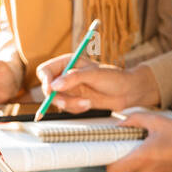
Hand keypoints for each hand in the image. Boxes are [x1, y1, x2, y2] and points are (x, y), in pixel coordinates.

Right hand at [35, 55, 158, 112]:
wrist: (127, 92)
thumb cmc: (114, 78)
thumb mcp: (94, 75)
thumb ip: (74, 78)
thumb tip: (54, 85)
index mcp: (68, 62)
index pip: (45, 70)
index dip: (45, 80)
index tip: (50, 89)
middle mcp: (66, 75)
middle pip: (47, 88)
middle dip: (58, 97)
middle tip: (67, 102)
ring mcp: (69, 88)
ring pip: (57, 100)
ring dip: (70, 104)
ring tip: (87, 102)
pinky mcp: (75, 100)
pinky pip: (66, 108)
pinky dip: (76, 109)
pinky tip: (89, 104)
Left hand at [104, 113, 171, 171]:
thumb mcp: (154, 120)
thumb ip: (133, 120)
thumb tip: (118, 126)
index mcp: (141, 158)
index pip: (112, 171)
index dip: (109, 163)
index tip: (114, 155)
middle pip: (125, 170)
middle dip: (128, 158)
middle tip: (139, 146)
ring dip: (141, 163)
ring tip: (155, 151)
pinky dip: (152, 168)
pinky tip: (162, 158)